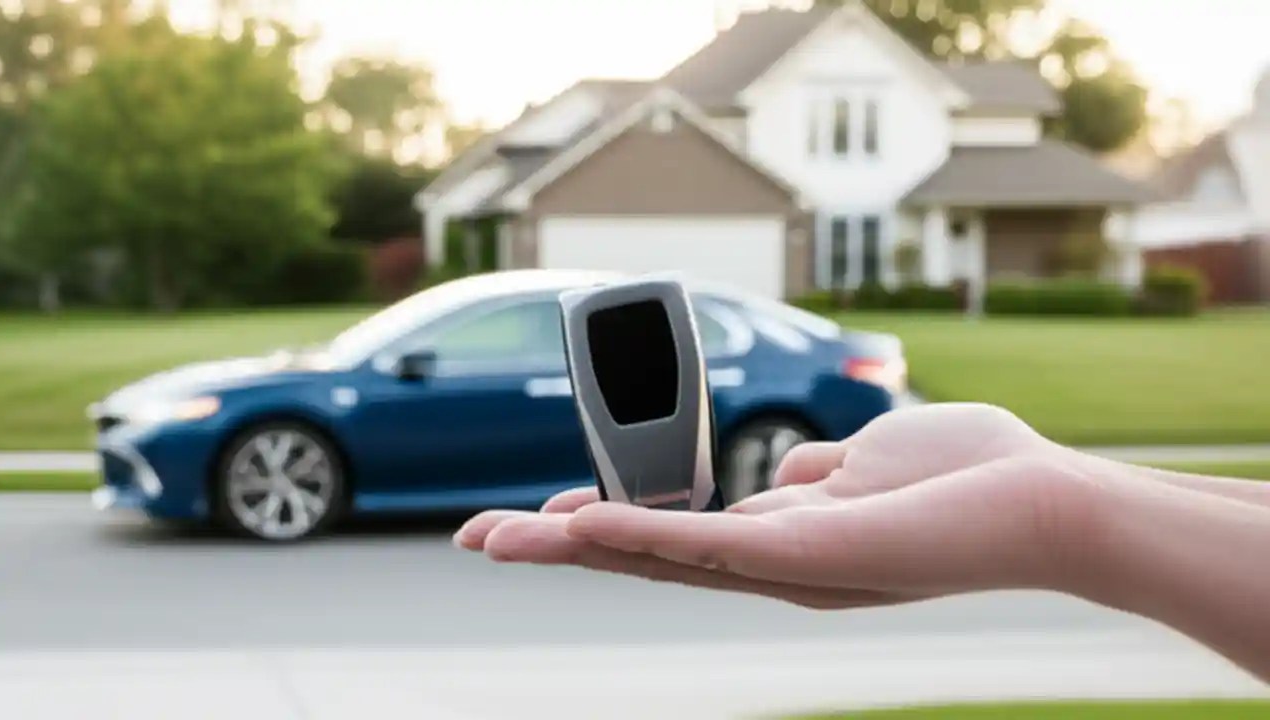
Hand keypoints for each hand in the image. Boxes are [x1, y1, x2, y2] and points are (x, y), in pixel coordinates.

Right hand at [454, 403, 1103, 608]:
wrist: (1042, 504)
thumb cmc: (967, 476)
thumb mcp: (870, 459)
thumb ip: (817, 470)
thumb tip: (788, 472)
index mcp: (783, 536)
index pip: (674, 532)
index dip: (607, 525)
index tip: (548, 511)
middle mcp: (771, 563)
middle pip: (646, 554)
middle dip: (560, 545)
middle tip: (480, 538)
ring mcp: (784, 566)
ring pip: (657, 556)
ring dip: (574, 544)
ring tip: (499, 537)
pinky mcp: (805, 556)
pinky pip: (705, 543)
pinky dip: (637, 534)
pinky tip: (578, 525)